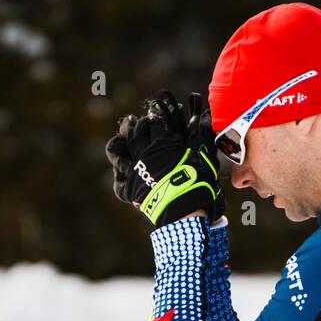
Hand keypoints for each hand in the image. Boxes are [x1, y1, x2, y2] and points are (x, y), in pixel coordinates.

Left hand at [105, 91, 224, 226]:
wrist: (186, 210)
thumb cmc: (198, 181)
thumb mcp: (203, 155)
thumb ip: (200, 135)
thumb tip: (202, 115)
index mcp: (161, 144)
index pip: (154, 123)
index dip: (154, 115)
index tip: (154, 111)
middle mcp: (144, 156)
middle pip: (133, 135)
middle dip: (133, 126)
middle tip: (132, 121)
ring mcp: (135, 173)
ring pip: (119, 155)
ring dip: (118, 144)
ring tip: (119, 139)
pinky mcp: (131, 192)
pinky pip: (119, 184)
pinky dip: (119, 177)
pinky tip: (120, 173)